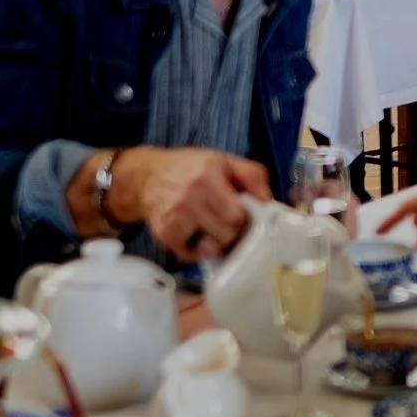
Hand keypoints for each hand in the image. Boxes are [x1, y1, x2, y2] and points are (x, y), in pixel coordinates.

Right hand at [117, 148, 270, 261]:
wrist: (148, 177)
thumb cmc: (190, 170)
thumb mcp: (225, 161)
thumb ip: (252, 176)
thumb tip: (268, 201)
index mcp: (208, 175)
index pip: (238, 214)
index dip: (245, 216)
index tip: (242, 213)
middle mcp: (190, 196)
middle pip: (228, 232)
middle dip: (233, 229)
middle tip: (227, 220)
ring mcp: (175, 217)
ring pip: (212, 246)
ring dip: (217, 241)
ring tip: (212, 226)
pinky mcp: (164, 234)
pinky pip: (191, 255)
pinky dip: (198, 250)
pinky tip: (197, 234)